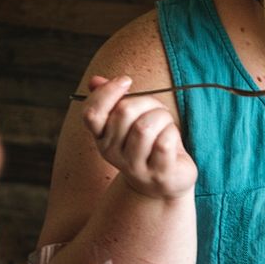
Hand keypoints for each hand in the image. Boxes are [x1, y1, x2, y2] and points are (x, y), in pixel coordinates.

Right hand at [81, 75, 197, 199]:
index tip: (126, 80)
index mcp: (101, 137)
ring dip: (162, 117)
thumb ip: (114, 101)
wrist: (165, 183)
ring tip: (166, 125)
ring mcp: (134, 167)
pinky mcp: (157, 174)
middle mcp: (111, 153)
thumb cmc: (149, 145)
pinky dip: (172, 133)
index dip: (108, 92)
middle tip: (157, 110)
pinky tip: (173, 140)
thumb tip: (95, 81)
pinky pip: (164, 142)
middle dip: (147, 102)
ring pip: (145, 126)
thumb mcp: (131, 121)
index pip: (92, 113)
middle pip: (124, 112)